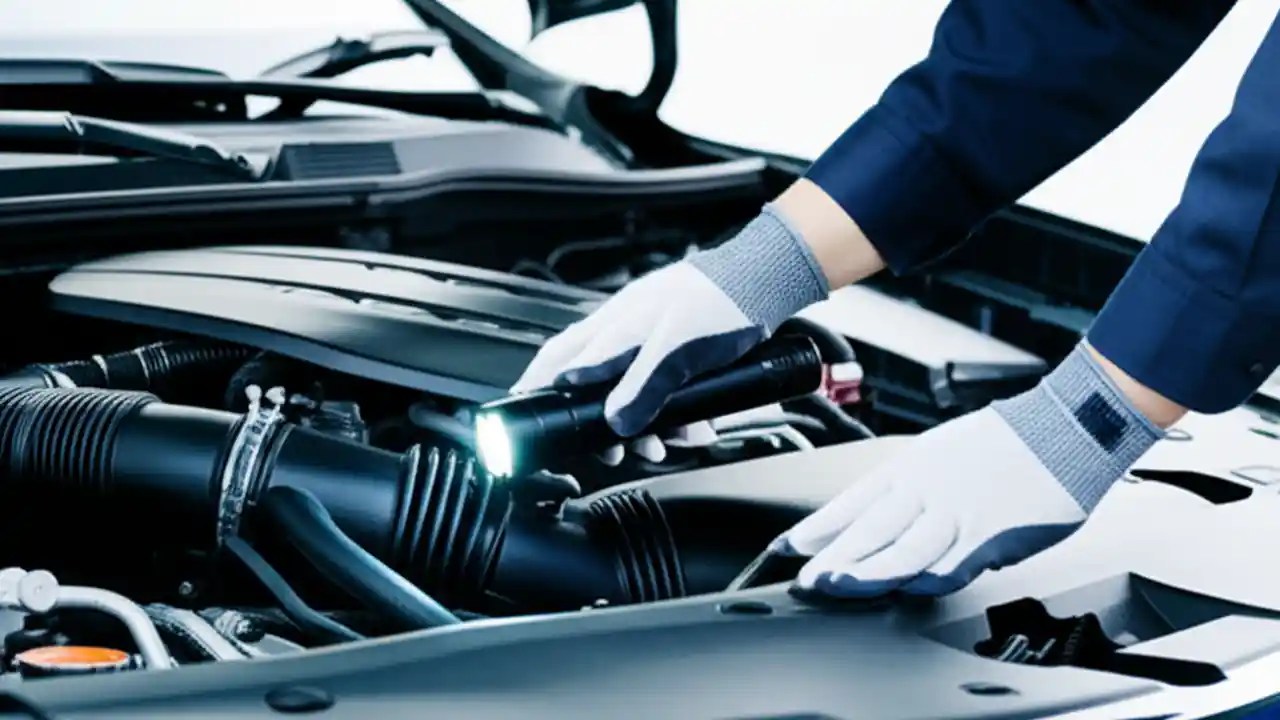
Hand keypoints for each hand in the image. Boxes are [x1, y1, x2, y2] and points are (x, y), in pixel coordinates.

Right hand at [512, 204, 829, 461]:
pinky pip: (662, 390)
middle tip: (611, 452)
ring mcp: (646, 341)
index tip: (525, 416)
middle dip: (602, 426)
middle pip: (590, 387)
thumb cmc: (716, 303)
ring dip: (643, 425)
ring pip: (630, 393)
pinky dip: (674, 412)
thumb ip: (642, 389)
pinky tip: (693, 427)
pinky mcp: (673, 349)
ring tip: (661, 446)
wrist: (760, 282)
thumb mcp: (674, 353)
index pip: (555, 362)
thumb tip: (616, 423)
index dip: (536, 391)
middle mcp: (620, 334)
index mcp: (609, 331)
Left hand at [774, 343, 1162, 596]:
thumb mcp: (944, 452)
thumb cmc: (1009, 441)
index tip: (789, 546)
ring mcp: (957, 512)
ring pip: (901, 551)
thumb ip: (917, 492)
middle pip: (868, 528)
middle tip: (805, 577)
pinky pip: (949, 566)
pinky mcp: (989, 534)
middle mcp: (927, 487)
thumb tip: (892, 527)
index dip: (818, 527)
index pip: (853, 500)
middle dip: (831, 556)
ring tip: (838, 586)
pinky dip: (925, 580)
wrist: (1066, 428)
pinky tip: (906, 589)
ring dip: (866, 573)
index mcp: (912, 465)